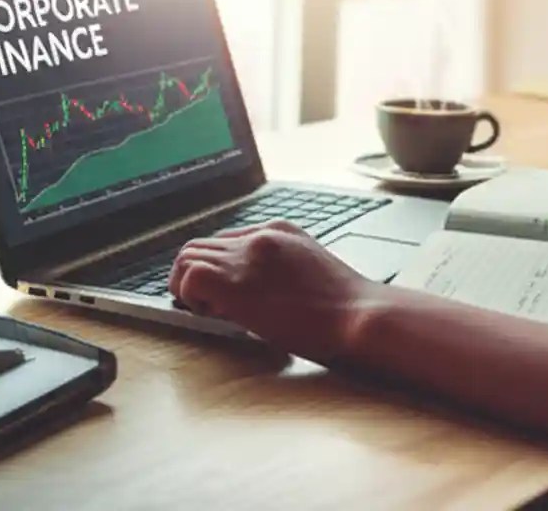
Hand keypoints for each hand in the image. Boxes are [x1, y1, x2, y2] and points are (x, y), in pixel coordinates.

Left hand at [170, 221, 375, 362]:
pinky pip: (190, 279)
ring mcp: (246, 257)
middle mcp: (258, 237)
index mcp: (279, 231)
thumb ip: (281, 268)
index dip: (218, 269)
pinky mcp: (237, 284)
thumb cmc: (346, 307)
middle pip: (200, 245)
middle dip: (195, 275)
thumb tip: (254, 288)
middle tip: (207, 305)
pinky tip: (214, 315)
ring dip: (188, 286)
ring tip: (208, 311)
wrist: (360, 316)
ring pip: (187, 257)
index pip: (226, 240)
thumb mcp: (313, 269)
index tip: (222, 294)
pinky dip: (191, 297)